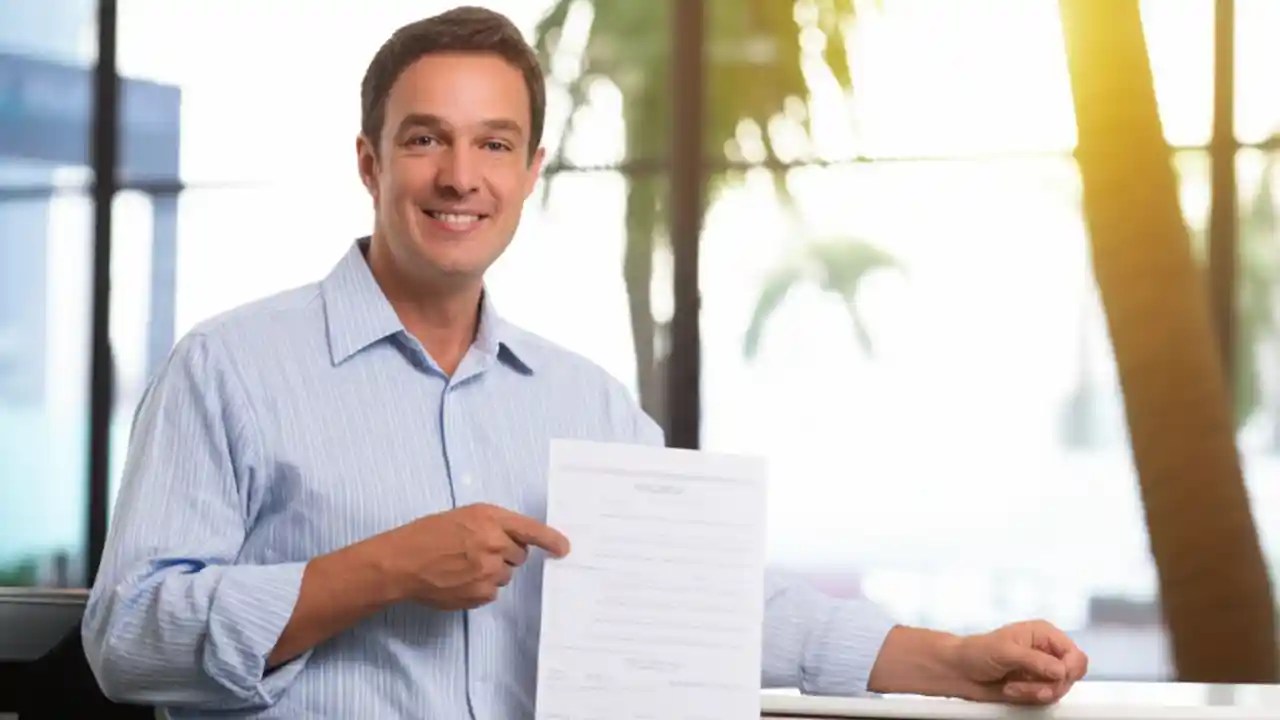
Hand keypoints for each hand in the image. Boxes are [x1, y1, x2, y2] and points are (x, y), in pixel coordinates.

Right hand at [375, 503, 569, 609]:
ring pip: (505, 575)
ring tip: (463, 565)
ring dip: (492, 571)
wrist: (402, 562)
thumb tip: (515, 542)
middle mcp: (493, 544)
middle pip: (519, 556)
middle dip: (506, 554)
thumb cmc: (428, 535)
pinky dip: (480, 587)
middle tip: (479, 551)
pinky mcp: (480, 594)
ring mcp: (488, 571)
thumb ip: (493, 525)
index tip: (564, 548)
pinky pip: (492, 592)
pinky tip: (459, 579)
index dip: (551, 540)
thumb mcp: (463, 517)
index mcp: (490, 518)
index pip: (531, 530)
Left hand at [952, 619, 1088, 704]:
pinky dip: (1029, 699)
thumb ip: (1035, 661)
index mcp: (1044, 634)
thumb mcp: (1006, 652)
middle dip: (1050, 685)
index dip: (1070, 669)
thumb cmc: (977, 652)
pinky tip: (1012, 690)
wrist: (960, 671)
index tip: (1056, 677)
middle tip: (1029, 686)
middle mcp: (1047, 652)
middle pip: (1071, 676)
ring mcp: (1042, 671)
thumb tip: (1061, 670)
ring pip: (1059, 690)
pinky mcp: (1035, 688)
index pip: (1075, 655)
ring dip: (1035, 693)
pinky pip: (1046, 700)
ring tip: (1013, 686)